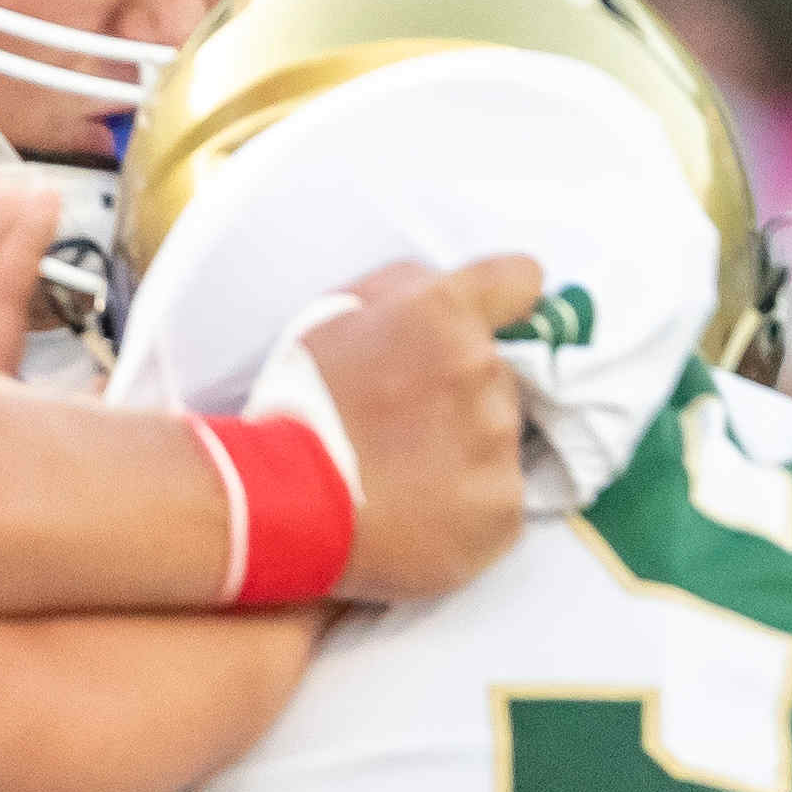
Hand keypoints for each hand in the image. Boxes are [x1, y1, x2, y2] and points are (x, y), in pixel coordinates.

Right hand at [295, 256, 543, 601]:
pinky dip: (467, 506)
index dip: (507, 300)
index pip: (519, 278)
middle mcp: (482, 370)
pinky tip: (421, 513)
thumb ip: (407, 286)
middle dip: (466, 392)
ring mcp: (496, 443)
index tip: (492, 324)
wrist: (271, 506)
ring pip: (502, 437)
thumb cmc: (297, 407)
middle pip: (503, 373)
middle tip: (406, 422)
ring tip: (405, 474)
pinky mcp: (501, 508)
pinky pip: (500, 498)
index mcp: (443, 313)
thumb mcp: (336, 316)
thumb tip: (462, 289)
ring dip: (467, 449)